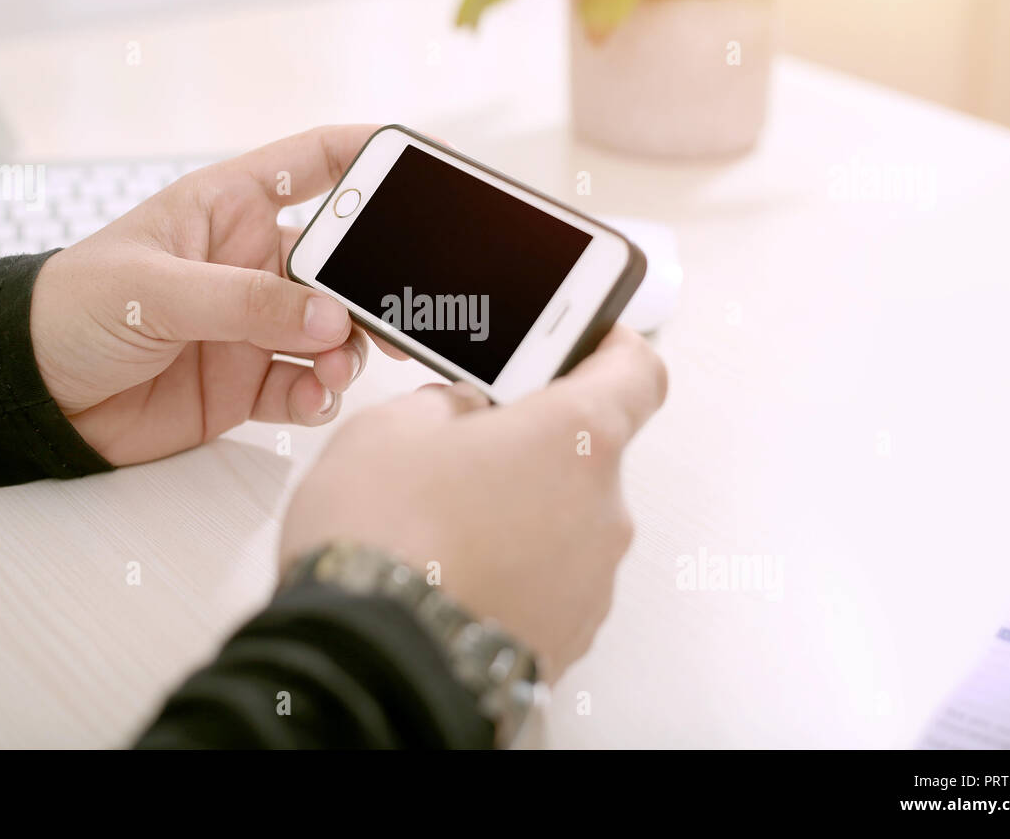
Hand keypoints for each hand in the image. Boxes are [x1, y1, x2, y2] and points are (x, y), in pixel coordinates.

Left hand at [30, 125, 402, 464]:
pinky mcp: (248, 383)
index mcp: (228, 209)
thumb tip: (328, 318)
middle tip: (404, 308)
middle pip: (342, 261)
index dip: (368, 155)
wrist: (29, 395)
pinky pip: (307, 386)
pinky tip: (311, 397)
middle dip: (376, 283)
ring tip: (337, 367)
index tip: (420, 163)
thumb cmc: (68, 309)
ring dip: (350, 349)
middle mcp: (251, 265)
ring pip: (334, 331)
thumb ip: (243, 302)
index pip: (314, 163)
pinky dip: (321, 395)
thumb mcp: (154, 289)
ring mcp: (254, 326)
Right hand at [279, 325, 667, 678]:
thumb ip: (444, 404)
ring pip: (565, 523)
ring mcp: (591, 581)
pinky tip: (451, 574)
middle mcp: (603, 509)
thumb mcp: (389, 428)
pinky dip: (514, 572)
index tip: (590, 345)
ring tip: (442, 527)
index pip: (638, 372)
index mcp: (576, 436)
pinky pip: (550, 582)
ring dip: (521, 515)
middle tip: (465, 454)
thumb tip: (459, 413)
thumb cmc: (384, 541)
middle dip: (533, 448)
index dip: (614, 351)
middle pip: (589, 456)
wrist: (371, 664)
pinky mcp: (570, 636)